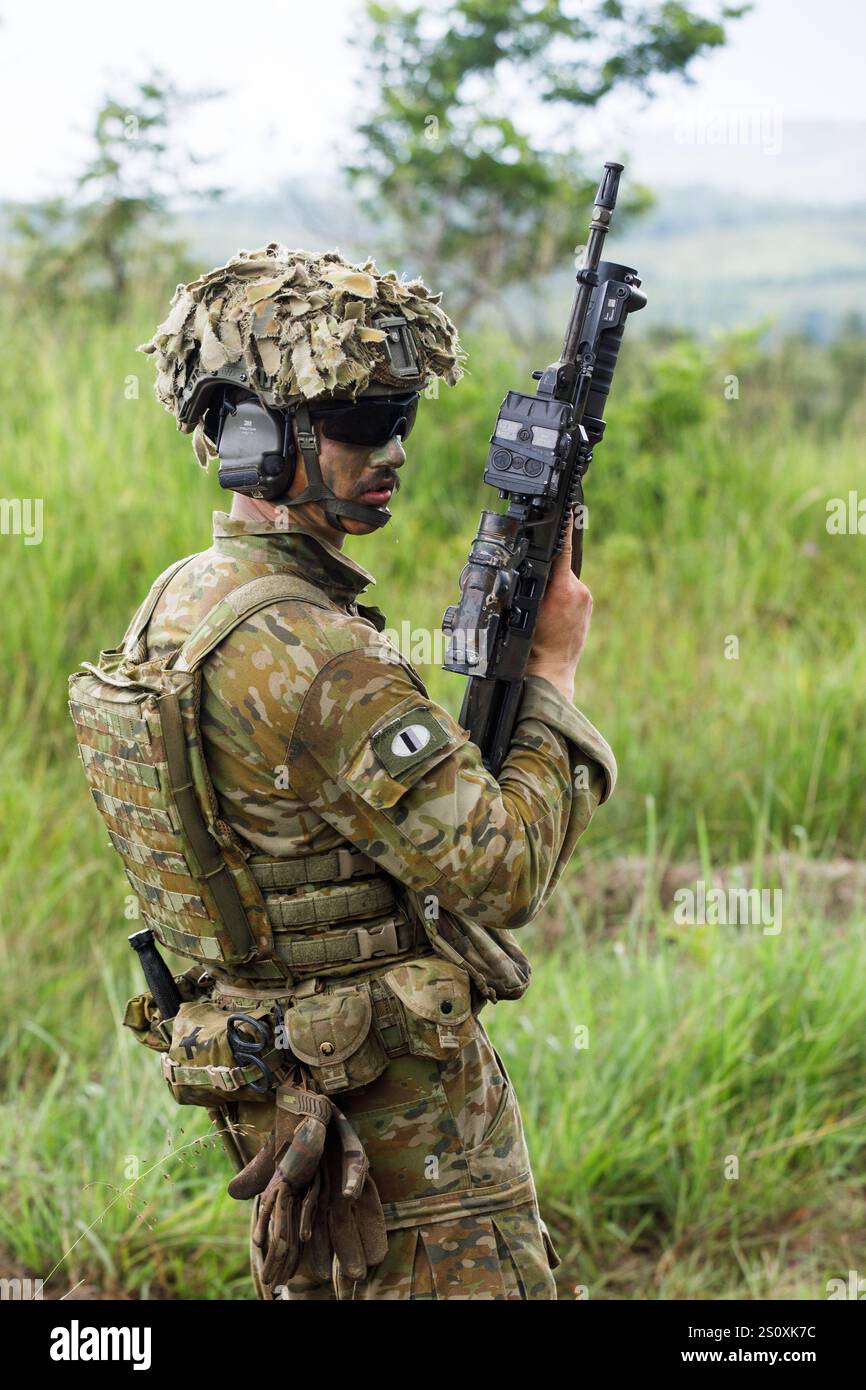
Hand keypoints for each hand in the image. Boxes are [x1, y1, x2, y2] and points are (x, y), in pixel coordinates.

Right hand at [525, 513, 592, 700]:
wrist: (549, 675)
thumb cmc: (530, 649)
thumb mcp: (520, 612)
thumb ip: (526, 586)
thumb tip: (526, 566)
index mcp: (562, 590)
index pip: (563, 549)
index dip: (564, 526)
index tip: (567, 506)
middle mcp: (578, 592)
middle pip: (559, 566)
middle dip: (546, 571)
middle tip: (533, 593)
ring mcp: (585, 600)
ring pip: (564, 580)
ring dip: (552, 588)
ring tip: (541, 611)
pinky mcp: (587, 607)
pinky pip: (571, 593)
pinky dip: (560, 598)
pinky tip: (550, 616)